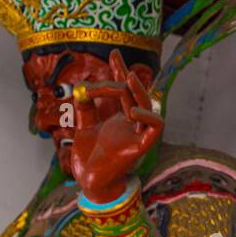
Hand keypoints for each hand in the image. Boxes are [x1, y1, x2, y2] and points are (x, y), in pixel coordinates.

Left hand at [66, 50, 163, 202]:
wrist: (90, 182)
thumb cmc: (89, 159)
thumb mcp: (83, 127)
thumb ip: (85, 109)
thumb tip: (82, 88)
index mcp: (119, 117)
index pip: (122, 89)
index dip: (119, 71)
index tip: (114, 53)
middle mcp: (131, 122)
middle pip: (133, 93)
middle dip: (124, 74)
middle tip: (115, 58)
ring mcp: (138, 133)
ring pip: (146, 105)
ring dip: (138, 91)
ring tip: (129, 76)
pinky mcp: (143, 145)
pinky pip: (154, 127)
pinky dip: (148, 116)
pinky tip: (132, 110)